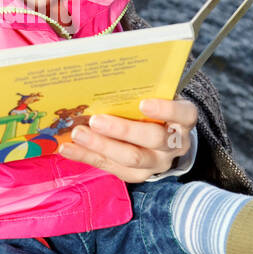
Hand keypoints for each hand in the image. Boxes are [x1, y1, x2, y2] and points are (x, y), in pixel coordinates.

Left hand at [58, 97, 196, 183]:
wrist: (164, 137)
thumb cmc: (155, 110)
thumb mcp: (156, 97)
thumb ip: (140, 91)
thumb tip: (104, 78)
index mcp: (184, 119)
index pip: (184, 114)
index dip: (165, 110)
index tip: (143, 103)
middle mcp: (176, 144)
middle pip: (152, 138)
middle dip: (122, 130)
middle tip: (96, 120)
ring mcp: (158, 163)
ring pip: (131, 158)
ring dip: (101, 146)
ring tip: (78, 134)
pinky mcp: (138, 175)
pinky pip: (112, 168)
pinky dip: (87, 157)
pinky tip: (68, 149)